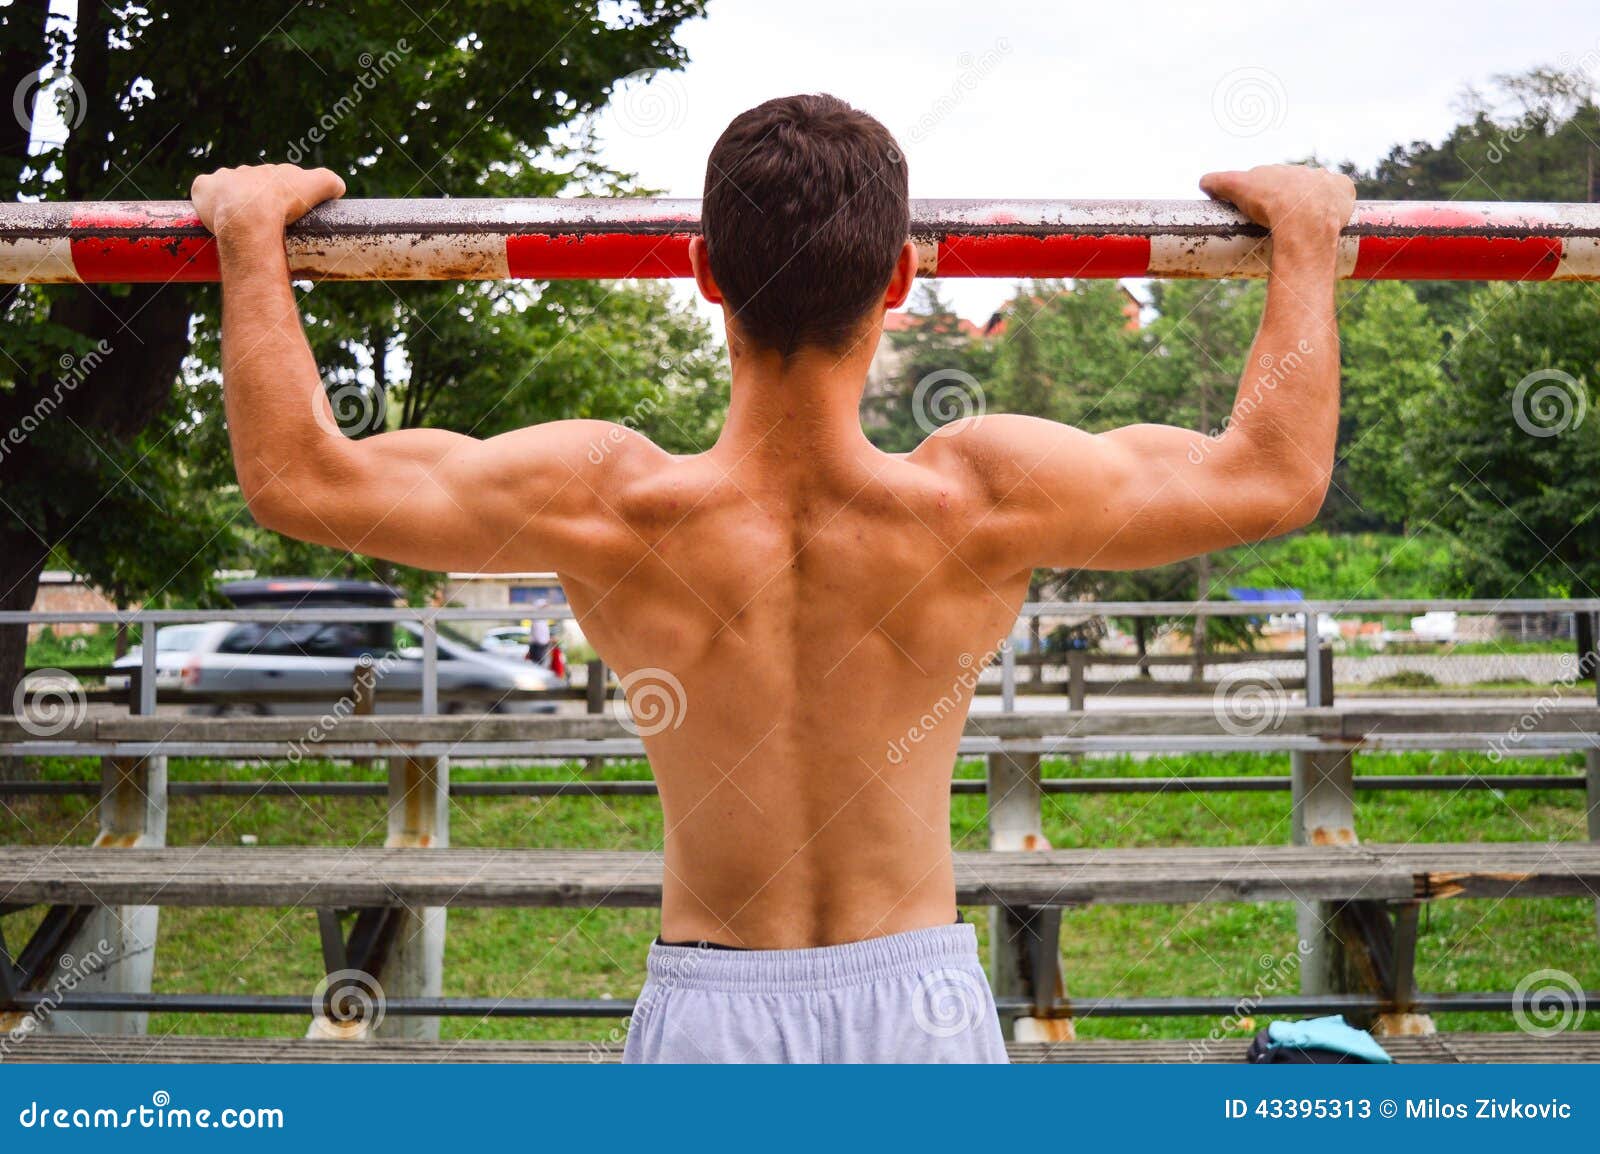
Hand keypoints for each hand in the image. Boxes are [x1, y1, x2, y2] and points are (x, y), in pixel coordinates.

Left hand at [190, 163, 345, 238]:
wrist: (251, 213)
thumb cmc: (285, 201)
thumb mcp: (317, 187)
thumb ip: (330, 182)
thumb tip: (339, 187)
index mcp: (272, 172)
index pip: (278, 183)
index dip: (283, 199)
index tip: (286, 216)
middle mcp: (246, 171)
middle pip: (252, 186)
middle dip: (258, 203)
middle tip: (265, 227)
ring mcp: (222, 179)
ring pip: (227, 189)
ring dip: (232, 203)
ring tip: (240, 228)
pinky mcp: (203, 188)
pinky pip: (204, 192)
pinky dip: (208, 203)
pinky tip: (215, 218)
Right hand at [1198, 164, 1354, 243]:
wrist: (1304, 217)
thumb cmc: (1269, 203)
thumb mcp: (1235, 189)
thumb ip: (1217, 182)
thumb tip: (1203, 181)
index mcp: (1277, 171)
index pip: (1266, 181)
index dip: (1258, 195)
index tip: (1255, 210)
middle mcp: (1302, 171)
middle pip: (1291, 184)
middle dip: (1284, 198)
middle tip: (1276, 220)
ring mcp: (1325, 181)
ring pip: (1316, 188)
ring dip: (1310, 200)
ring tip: (1302, 223)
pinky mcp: (1344, 191)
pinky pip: (1341, 192)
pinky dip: (1336, 201)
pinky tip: (1329, 214)